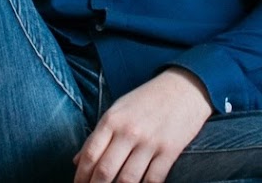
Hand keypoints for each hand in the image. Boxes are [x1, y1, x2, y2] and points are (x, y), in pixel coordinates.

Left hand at [73, 68, 212, 182]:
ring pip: (127, 181)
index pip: (90, 155)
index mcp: (113, 119)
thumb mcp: (119, 109)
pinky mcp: (169, 152)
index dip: (81, 176)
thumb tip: (76, 161)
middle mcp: (129, 131)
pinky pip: (152, 180)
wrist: (184, 87)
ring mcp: (150, 142)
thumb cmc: (148, 99)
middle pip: (105, 171)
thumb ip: (98, 135)